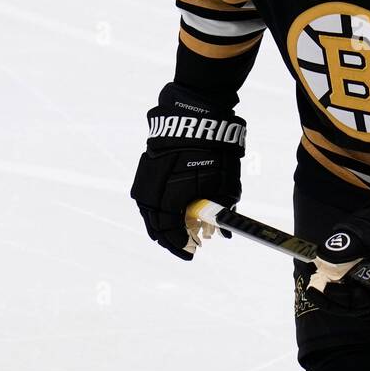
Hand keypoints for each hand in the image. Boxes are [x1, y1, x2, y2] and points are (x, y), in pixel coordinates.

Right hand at [130, 83, 246, 259]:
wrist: (193, 118)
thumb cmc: (213, 153)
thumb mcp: (224, 185)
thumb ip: (222, 211)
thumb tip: (225, 230)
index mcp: (168, 201)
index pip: (170, 234)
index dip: (181, 245)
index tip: (193, 252)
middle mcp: (150, 194)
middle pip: (156, 226)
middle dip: (172, 237)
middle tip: (187, 243)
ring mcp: (145, 181)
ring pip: (149, 212)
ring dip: (164, 222)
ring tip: (178, 229)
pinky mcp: (145, 170)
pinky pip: (149, 197)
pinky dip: (160, 206)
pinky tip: (171, 209)